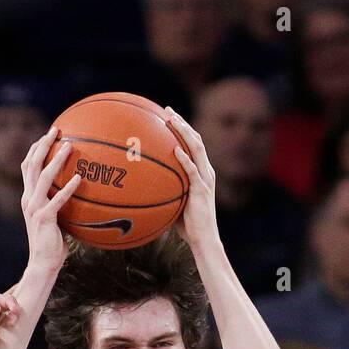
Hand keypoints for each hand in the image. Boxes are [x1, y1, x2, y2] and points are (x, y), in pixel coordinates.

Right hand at [21, 126, 81, 269]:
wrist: (43, 262)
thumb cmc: (53, 242)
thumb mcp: (55, 218)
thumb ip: (61, 203)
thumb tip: (79, 192)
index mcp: (28, 197)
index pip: (27, 166)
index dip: (35, 149)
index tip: (47, 134)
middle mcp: (28, 198)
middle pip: (31, 164)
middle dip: (43, 145)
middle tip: (56, 130)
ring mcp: (34, 208)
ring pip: (43, 177)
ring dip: (56, 159)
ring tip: (69, 146)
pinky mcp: (44, 218)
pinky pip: (57, 199)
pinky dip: (68, 188)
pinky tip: (79, 178)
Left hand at [164, 107, 218, 250]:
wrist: (203, 238)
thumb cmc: (187, 223)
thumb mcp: (175, 201)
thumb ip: (165, 189)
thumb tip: (142, 185)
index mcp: (202, 172)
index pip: (193, 144)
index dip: (182, 128)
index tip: (168, 116)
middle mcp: (206, 172)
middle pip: (196, 140)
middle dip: (182, 123)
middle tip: (167, 110)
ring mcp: (205, 179)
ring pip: (197, 149)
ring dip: (184, 133)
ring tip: (172, 121)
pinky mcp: (202, 190)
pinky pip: (193, 171)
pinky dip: (185, 159)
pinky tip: (175, 150)